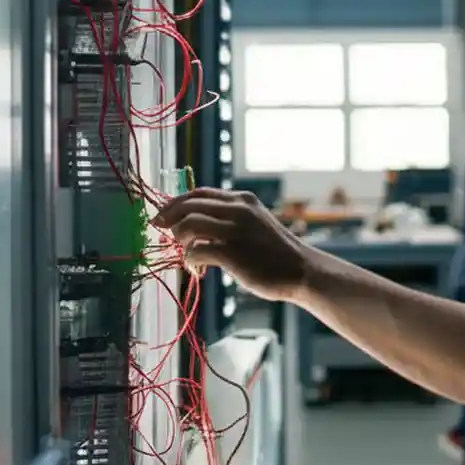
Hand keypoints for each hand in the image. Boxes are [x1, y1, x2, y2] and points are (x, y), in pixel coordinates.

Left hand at [150, 187, 312, 302]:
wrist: (301, 270)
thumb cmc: (277, 252)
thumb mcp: (256, 222)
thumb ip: (230, 218)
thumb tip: (195, 223)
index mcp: (242, 200)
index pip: (198, 193)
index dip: (175, 203)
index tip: (163, 215)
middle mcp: (238, 210)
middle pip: (187, 205)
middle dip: (169, 218)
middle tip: (163, 231)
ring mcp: (234, 230)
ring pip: (187, 225)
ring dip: (180, 241)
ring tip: (188, 253)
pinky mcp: (231, 252)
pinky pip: (195, 251)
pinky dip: (189, 260)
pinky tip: (198, 268)